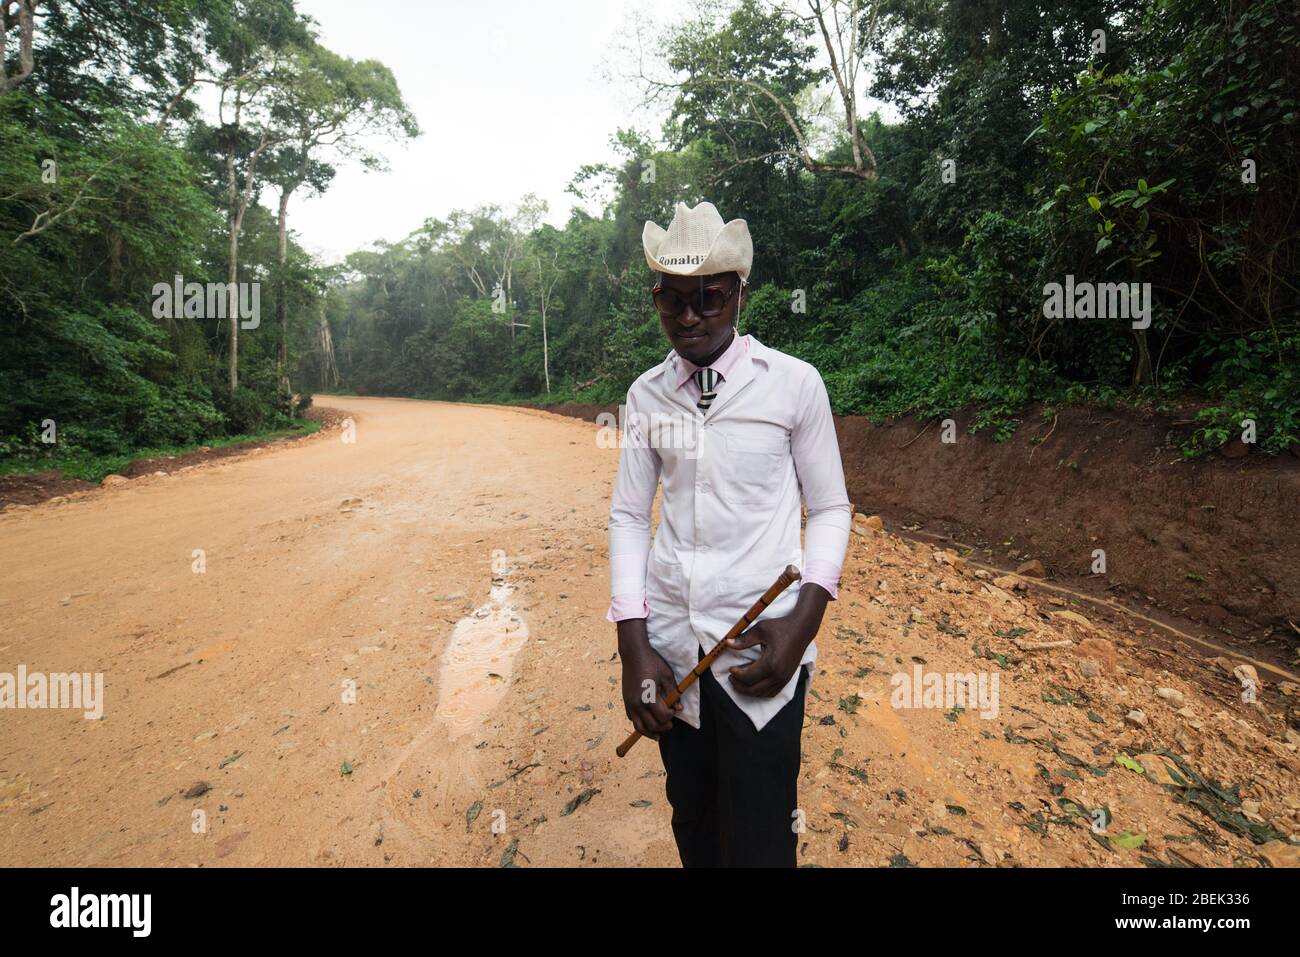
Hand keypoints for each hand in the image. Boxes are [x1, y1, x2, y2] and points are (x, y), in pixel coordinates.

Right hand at [617, 619, 681, 740]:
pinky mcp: (626, 701)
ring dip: (650, 732)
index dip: (671, 716)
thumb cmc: (652, 663)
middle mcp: (637, 704)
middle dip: (663, 726)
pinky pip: (632, 719)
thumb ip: (673, 693)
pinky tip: (646, 723)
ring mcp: (630, 704)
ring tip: (658, 735)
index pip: (662, 716)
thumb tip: (679, 708)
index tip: (674, 710)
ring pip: (639, 727)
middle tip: (670, 724)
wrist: (633, 654)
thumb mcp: (667, 676)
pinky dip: (640, 724)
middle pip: (652, 725)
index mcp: (648, 698)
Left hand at [726, 583, 829, 697]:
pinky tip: (753, 684)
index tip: (730, 669)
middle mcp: (778, 675)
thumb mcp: (760, 630)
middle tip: (731, 677)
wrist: (801, 630)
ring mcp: (784, 679)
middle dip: (739, 686)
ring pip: (762, 693)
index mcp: (771, 663)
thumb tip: (727, 643)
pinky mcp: (787, 679)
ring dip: (748, 691)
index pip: (748, 677)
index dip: (736, 675)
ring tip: (739, 682)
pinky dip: (760, 692)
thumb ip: (744, 639)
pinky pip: (771, 693)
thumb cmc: (780, 628)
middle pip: (753, 689)